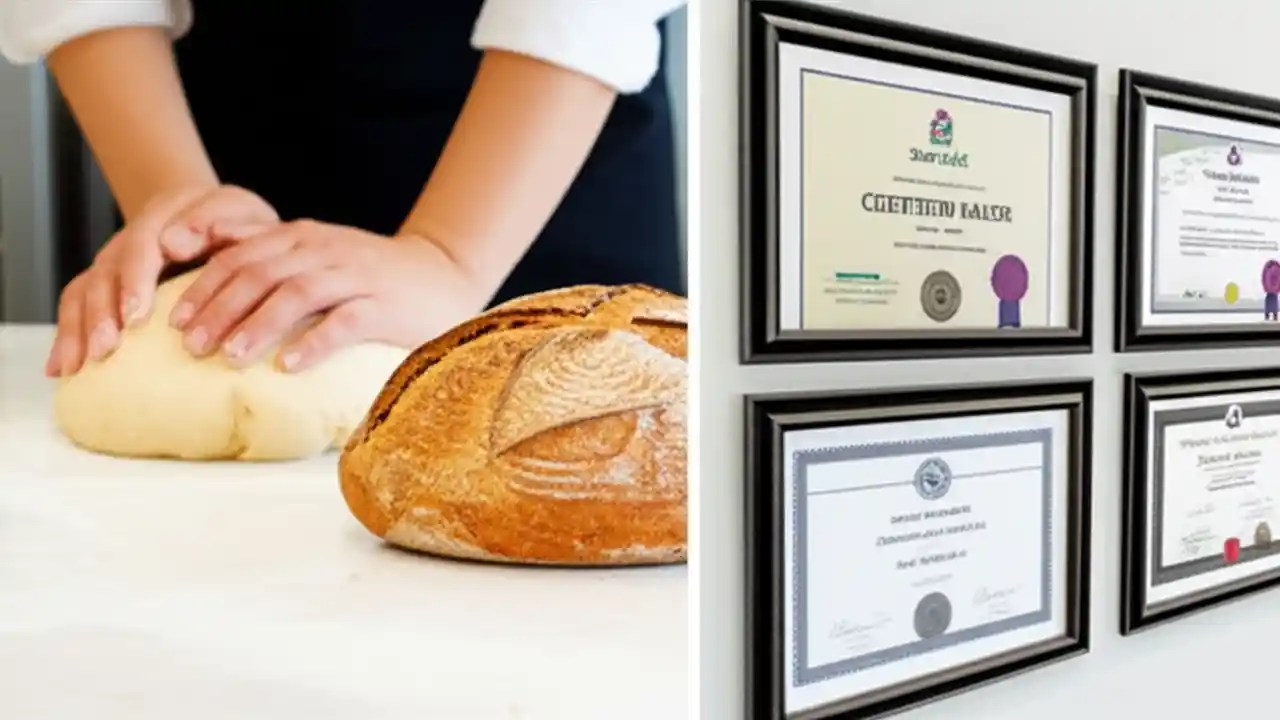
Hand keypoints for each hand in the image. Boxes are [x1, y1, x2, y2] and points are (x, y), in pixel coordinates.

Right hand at [46, 185, 276, 376]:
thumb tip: (173, 243)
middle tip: (105, 350)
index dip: (135, 281)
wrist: (207, 213)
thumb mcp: (233, 210)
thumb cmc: (229, 220)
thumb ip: (209, 221)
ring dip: (79, 330)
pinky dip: (68, 336)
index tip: (135, 316)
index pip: (142, 246)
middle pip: (105, 275)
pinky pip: (77, 306)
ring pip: (84, 293)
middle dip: (101, 315)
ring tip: (78, 366)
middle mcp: (128, 241)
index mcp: (162, 218)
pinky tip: (63, 368)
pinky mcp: (106, 284)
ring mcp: (114, 263)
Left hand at [169, 220, 491, 371]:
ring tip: (229, 358)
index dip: (203, 286)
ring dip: (257, 326)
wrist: (444, 273)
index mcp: (303, 238)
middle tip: (190, 345)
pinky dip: (313, 343)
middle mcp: (325, 250)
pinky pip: (343, 322)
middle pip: (259, 273)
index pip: (240, 255)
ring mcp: (356, 276)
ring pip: (295, 294)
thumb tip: (215, 274)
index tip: (174, 320)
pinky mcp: (384, 305)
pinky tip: (288, 366)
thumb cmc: (373, 276)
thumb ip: (275, 259)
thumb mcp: (320, 255)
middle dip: (219, 309)